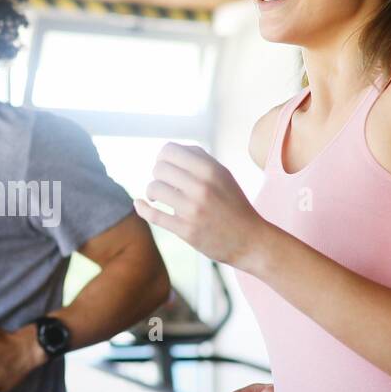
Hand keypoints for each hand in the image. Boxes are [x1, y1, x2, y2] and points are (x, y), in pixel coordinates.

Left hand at [134, 143, 270, 268]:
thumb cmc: (233, 205)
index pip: (169, 150)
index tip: (165, 168)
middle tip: (164, 185)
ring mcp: (193, 209)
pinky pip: (154, 215)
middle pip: (159, 168)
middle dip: (157, 175)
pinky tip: (140, 204)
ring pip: (154, 189)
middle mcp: (202, 187)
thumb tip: (168, 151)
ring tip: (159, 198)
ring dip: (152, 193)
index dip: (162, 157)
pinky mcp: (186, 230)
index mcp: (211, 170)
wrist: (250, 241)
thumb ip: (199, 160)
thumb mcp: (223, 176)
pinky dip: (142, 208)